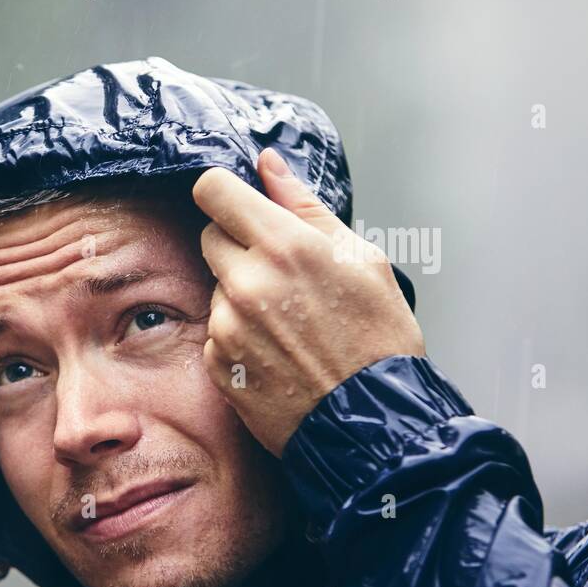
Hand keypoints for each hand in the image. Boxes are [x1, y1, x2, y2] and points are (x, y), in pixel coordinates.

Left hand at [192, 148, 425, 455]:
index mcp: (285, 247)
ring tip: (288, 320)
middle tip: (281, 271)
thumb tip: (268, 164)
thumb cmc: (378, 340)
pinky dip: (237, 333)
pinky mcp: (217, 361)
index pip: (213, 191)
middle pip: (209, 236)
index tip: (237, 203)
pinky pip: (215, 329)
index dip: (224, 193)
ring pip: (215, 286)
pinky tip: (276, 349)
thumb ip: (304, 206)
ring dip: (240, 293)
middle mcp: (246, 283)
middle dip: (237, 244)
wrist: (371, 421)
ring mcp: (227, 325)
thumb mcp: (361, 258)